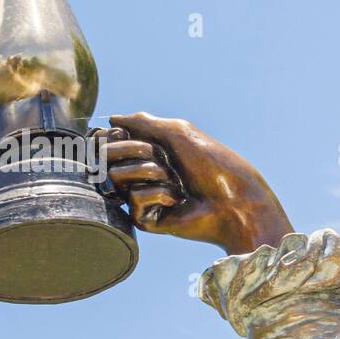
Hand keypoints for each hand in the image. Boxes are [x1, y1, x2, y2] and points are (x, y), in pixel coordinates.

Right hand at [94, 112, 293, 254]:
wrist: (233, 199)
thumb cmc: (211, 164)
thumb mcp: (177, 132)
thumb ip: (142, 122)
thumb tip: (111, 119)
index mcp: (149, 151)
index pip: (109, 140)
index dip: (113, 135)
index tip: (125, 132)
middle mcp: (142, 173)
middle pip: (106, 155)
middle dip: (136, 149)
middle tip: (163, 156)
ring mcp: (142, 196)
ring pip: (116, 176)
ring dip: (150, 171)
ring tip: (176, 181)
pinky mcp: (146, 219)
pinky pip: (134, 198)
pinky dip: (158, 193)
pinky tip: (178, 200)